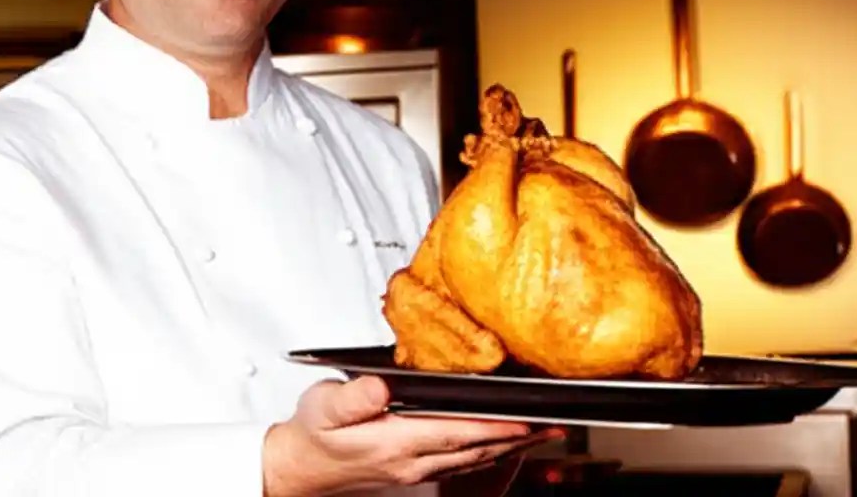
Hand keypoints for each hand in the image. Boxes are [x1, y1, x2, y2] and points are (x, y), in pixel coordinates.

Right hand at [262, 375, 560, 495]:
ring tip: (544, 432)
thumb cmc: (314, 432)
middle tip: (555, 424)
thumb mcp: (323, 406)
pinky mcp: (415, 470)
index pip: (456, 432)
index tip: (525, 418)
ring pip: (475, 459)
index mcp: (395, 442)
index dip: (493, 426)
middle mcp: (412, 461)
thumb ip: (353, 397)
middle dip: (517, 437)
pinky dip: (490, 454)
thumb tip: (382, 386)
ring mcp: (416, 470)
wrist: (301, 467)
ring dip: (511, 447)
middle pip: (476, 449)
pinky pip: (463, 463)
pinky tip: (504, 446)